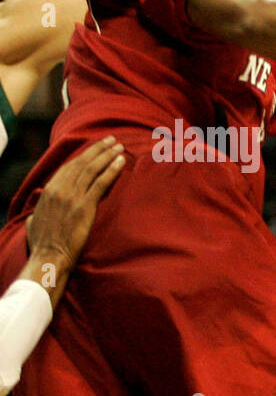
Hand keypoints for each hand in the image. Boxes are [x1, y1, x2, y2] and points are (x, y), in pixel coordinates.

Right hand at [25, 137, 125, 270]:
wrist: (49, 255)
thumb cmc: (42, 243)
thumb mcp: (34, 220)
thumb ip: (39, 209)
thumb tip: (39, 206)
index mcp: (48, 190)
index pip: (69, 167)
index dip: (84, 155)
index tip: (95, 147)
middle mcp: (60, 189)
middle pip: (82, 163)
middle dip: (98, 149)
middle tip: (112, 140)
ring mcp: (72, 196)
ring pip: (92, 169)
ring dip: (107, 155)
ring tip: (119, 146)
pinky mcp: (85, 206)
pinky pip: (100, 183)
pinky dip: (112, 170)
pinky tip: (121, 162)